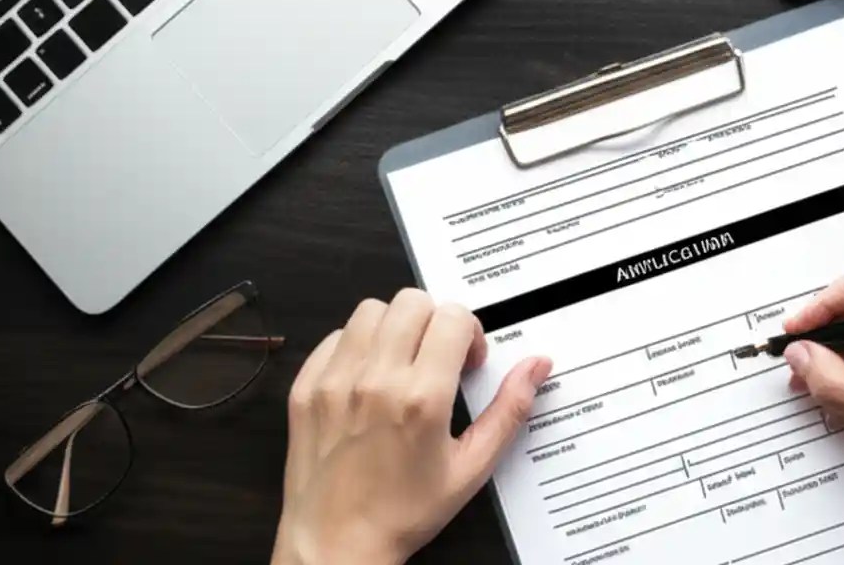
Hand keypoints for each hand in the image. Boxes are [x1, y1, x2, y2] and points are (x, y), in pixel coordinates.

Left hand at [271, 290, 551, 564]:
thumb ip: (509, 411)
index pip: (452, 316)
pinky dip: (356, 345)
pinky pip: (334, 337)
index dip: (469, 332)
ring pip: (371, 310)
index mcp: (422, 398)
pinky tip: (368, 376)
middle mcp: (376, 381)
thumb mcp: (471, 467)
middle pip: (412, 302)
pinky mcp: (306, 388)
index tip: (466, 360)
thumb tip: (536, 366)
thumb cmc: (403, 513)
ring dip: (394, 326)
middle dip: (435, 321)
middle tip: (438, 356)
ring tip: (402, 361)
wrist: (337, 544)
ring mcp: (335, 381)